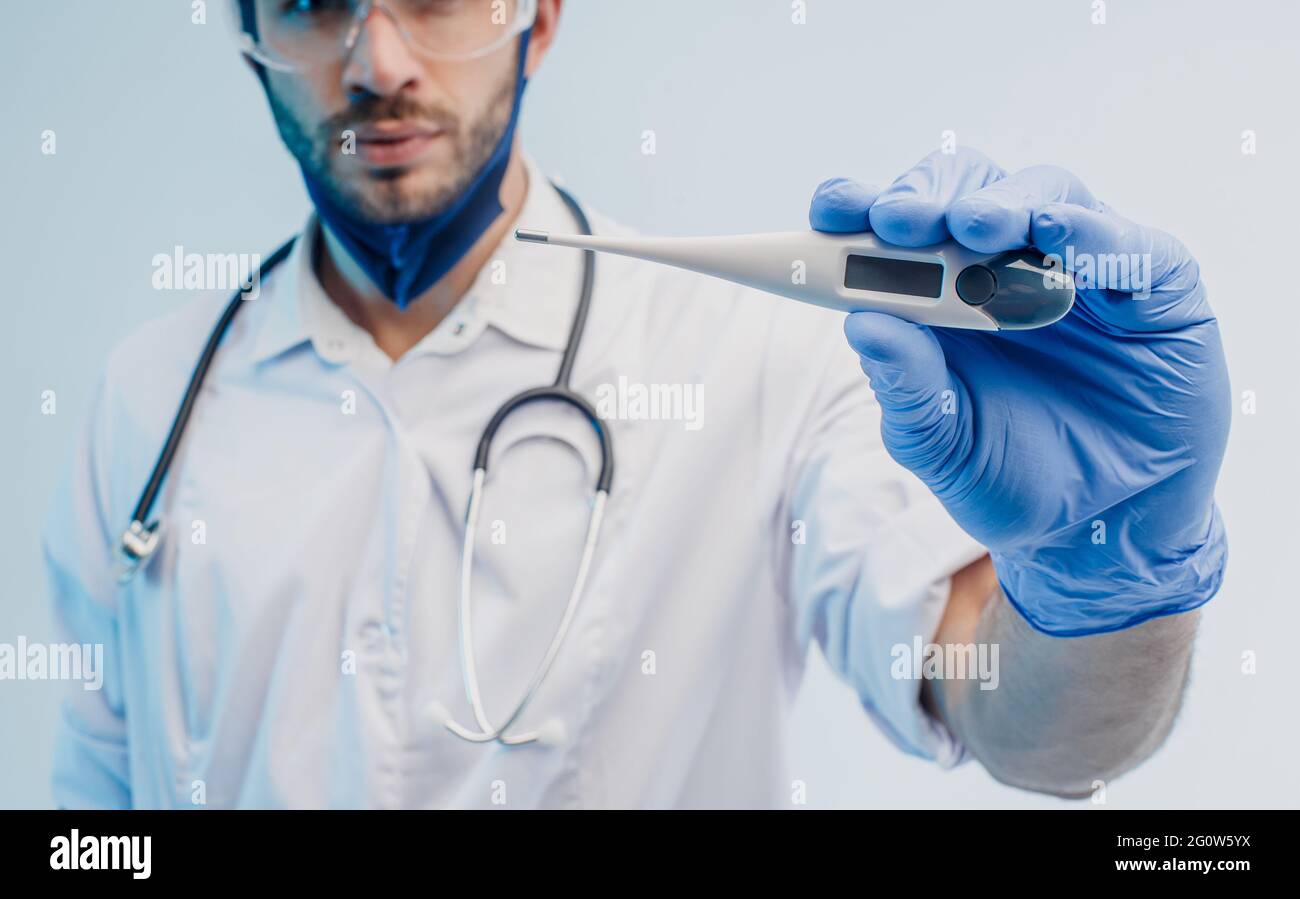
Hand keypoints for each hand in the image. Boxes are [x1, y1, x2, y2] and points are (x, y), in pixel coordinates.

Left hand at [810, 148, 1229, 635]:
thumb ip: (905, 388)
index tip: (830, 211)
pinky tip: (1055, 235)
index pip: (893, 228)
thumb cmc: (1013, 477)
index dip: (860, 207)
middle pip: (963, 191)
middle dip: (928, 196)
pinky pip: (1127, 243)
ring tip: (974, 228)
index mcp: (939, 294)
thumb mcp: (944, 445)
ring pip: (1042, 195)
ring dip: (1003, 204)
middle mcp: (1007, 264)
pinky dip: (1090, 233)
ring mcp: (1082, 267)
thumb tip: (859, 324)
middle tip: (900, 220)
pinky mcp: (1156, 285)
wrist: (1106, 530)